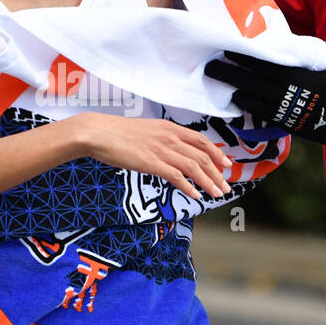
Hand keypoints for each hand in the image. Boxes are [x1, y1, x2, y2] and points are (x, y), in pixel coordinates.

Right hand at [75, 113, 232, 200]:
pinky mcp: (152, 163)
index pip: (201, 141)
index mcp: (170, 128)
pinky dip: (189, 187)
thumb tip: (172, 151)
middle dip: (217, 173)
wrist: (99, 133)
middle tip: (225, 186)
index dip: (217, 154)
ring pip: (194, 167)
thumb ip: (162, 139)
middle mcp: (170, 137)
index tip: (226, 165)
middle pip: (202, 156)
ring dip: (208, 183)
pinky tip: (195, 196)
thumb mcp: (147, 131)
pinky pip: (177, 176)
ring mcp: (161, 150)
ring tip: (216, 194)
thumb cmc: (118, 133)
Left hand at [204, 49, 325, 147]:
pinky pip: (260, 116)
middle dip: (227, 74)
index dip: (241, 56)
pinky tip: (238, 102)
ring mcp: (283, 111)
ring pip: (251, 101)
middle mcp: (283, 93)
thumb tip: (286, 44)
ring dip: (234, 91)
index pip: (260, 62)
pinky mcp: (286, 124)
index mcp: (293, 75)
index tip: (225, 48)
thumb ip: (304, 54)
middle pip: (248, 82)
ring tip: (220, 84)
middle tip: (209, 67)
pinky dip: (248, 108)